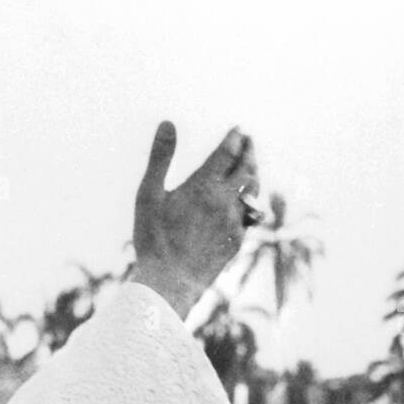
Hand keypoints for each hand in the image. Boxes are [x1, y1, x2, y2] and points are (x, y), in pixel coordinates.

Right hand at [129, 122, 258, 317]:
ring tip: (251, 167)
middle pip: (248, 168)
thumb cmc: (153, 238)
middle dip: (250, 151)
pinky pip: (250, 216)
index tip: (239, 129)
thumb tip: (167, 122)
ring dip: (254, 174)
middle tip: (249, 141)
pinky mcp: (237, 242)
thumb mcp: (149, 194)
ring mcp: (234, 222)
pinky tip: (246, 202)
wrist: (169, 282)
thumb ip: (160, 157)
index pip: (228, 152)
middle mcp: (225, 201)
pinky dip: (250, 202)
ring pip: (254, 192)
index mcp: (204, 185)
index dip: (235, 138)